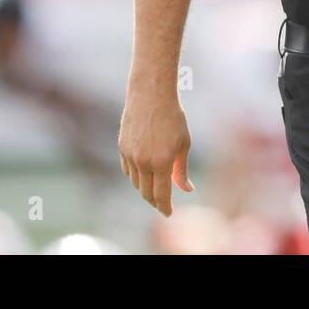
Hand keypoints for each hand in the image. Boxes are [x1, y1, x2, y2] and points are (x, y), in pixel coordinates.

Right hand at [118, 86, 193, 215]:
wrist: (151, 95)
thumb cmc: (173, 117)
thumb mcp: (184, 143)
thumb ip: (182, 170)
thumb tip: (186, 189)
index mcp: (161, 163)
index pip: (161, 196)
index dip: (165, 208)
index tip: (168, 214)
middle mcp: (143, 162)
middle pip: (146, 193)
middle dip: (155, 201)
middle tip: (163, 204)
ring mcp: (130, 156)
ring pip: (136, 183)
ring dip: (146, 188)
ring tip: (156, 187)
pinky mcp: (121, 148)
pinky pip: (128, 170)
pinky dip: (137, 176)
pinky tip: (145, 173)